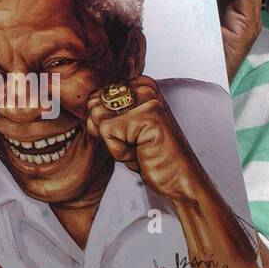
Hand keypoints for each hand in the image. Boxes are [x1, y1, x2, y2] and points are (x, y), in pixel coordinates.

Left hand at [85, 76, 203, 204]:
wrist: (179, 180)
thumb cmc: (153, 157)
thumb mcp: (126, 130)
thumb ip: (106, 113)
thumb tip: (89, 105)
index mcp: (142, 86)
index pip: (98, 97)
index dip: (107, 124)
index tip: (132, 136)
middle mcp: (145, 88)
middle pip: (96, 106)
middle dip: (109, 134)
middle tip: (135, 145)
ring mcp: (146, 101)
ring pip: (99, 119)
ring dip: (114, 144)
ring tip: (138, 148)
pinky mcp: (142, 118)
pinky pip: (106, 134)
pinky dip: (119, 152)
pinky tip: (140, 154)